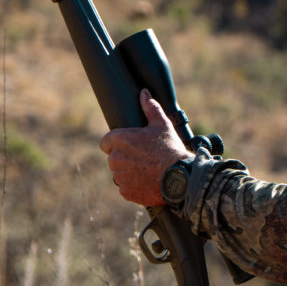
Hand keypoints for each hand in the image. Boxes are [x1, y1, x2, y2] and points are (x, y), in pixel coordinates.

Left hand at [100, 89, 192, 207]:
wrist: (180, 177)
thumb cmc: (171, 148)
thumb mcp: (162, 125)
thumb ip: (150, 108)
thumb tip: (144, 93)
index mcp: (120, 139)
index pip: (106, 142)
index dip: (117, 143)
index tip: (130, 146)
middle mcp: (115, 158)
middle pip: (114, 158)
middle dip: (125, 158)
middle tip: (144, 158)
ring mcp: (119, 176)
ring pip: (119, 174)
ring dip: (129, 172)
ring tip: (148, 170)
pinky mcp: (125, 192)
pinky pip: (126, 188)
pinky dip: (134, 186)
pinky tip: (148, 181)